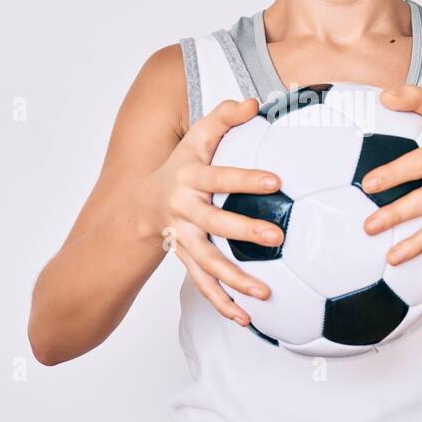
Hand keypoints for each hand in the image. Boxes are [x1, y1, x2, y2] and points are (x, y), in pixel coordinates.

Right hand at [141, 98, 280, 326]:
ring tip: (265, 293)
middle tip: (277, 238)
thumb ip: (224, 116)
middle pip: (215, 223)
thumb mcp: (198, 135)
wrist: (144, 202)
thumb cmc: (183, 163)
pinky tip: (246, 319)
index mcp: (189, 178)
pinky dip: (222, 303)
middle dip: (245, 231)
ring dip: (235, 280)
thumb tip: (253, 102)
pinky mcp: (186, 260)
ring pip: (208, 262)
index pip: (220, 177)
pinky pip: (203, 285)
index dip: (246, 178)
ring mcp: (183, 239)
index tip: (277, 180)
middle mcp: (184, 211)